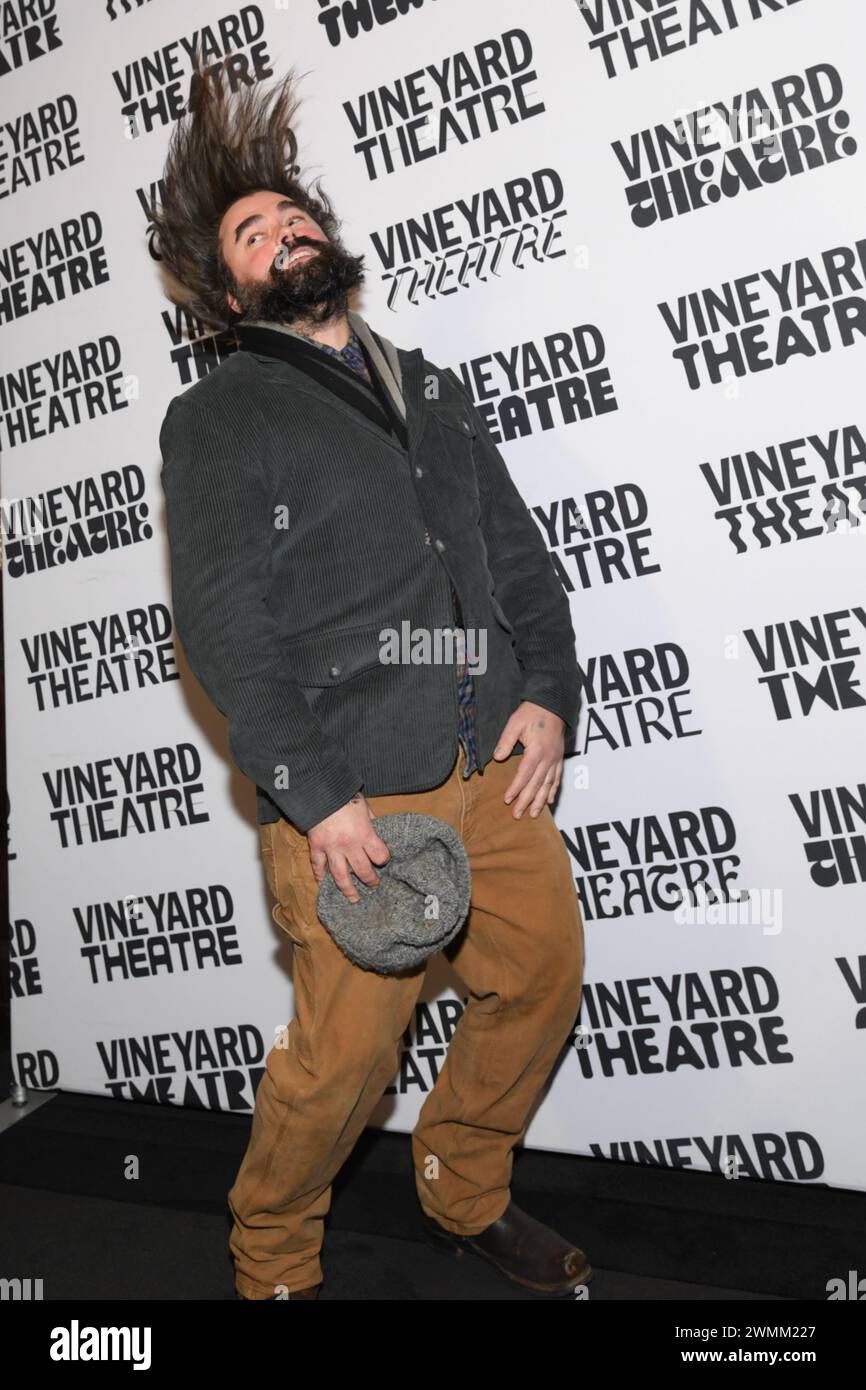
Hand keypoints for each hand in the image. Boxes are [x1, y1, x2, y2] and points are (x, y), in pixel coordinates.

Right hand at [306, 792, 390, 901]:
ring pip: (341, 875)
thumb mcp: (364, 806)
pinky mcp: (316, 847)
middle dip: (370, 880)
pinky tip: (324, 884)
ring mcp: (331, 848)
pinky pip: (318, 866)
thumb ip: (371, 820)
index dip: (383, 859)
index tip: (383, 860)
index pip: (379, 855)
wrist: (319, 790)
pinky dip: (320, 877)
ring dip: (348, 889)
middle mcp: (349, 845)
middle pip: (363, 870)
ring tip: (354, 898)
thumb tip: (377, 829)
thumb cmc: (344, 796)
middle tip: (374, 885)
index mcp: (364, 834)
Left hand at [492, 702, 565, 818]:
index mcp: (536, 750)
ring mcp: (555, 760)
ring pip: (548, 785)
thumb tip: (497, 757)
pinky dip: (554, 791)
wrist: (553, 705)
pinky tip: (551, 801)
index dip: (516, 788)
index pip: (524, 775)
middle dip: (526, 801)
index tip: (507, 800)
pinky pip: (557, 778)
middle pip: (536, 784)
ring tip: (533, 814)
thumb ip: (506, 741)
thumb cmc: (532, 712)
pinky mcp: (559, 758)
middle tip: (517, 815)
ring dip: (541, 801)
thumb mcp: (515, 723)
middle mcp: (548, 758)